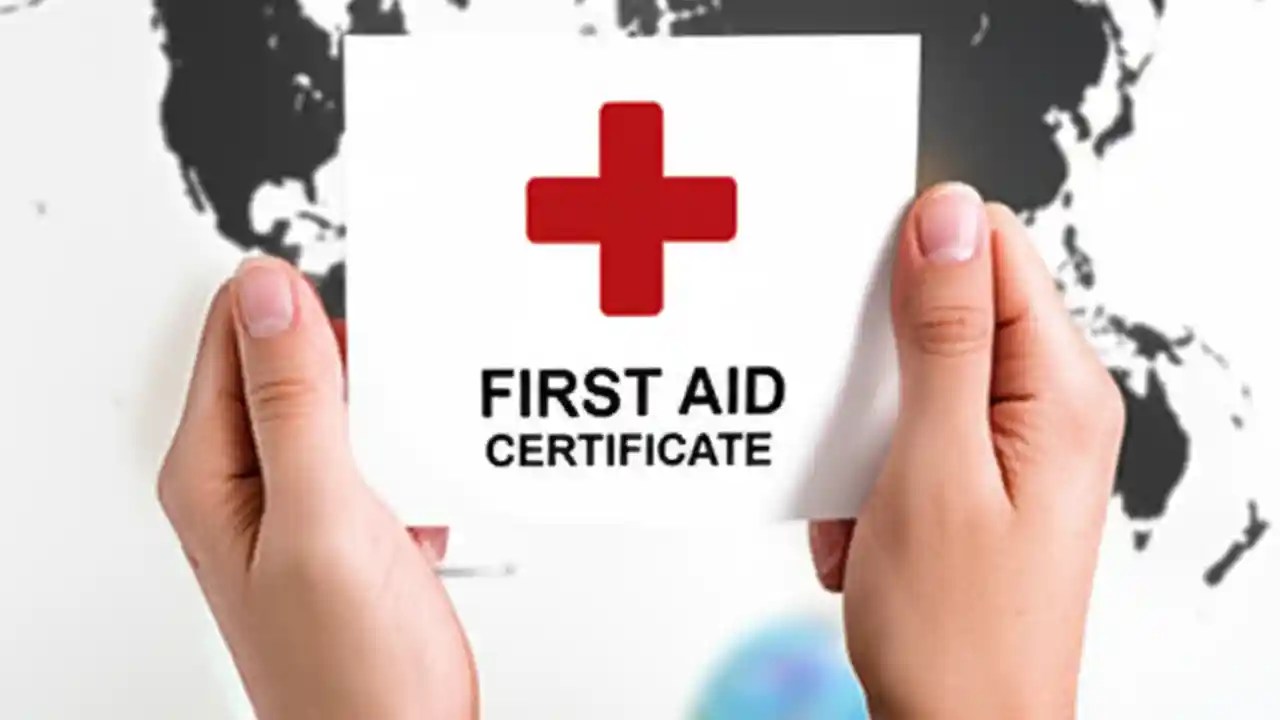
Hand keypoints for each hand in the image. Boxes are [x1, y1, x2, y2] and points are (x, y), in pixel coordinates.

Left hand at [158, 257, 476, 719]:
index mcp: (214, 470)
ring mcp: (303, 499)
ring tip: (420, 432)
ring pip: (344, 398)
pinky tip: (429, 475)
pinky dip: (410, 443)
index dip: (299, 302)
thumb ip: (294, 404)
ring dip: (388, 402)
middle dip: (354, 351)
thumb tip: (269, 294)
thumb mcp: (320, 521)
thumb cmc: (349, 672)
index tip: (359, 307)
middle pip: (292, 355)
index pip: (237, 329)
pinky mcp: (351, 518)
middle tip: (399, 383)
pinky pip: (376, 444)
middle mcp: (248, 478)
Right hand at [809, 184, 1123, 717]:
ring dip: (865, 433)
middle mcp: (1049, 407)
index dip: (912, 258)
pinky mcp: (979, 477)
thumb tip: (947, 216)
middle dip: (877, 367)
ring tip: (860, 501)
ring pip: (915, 378)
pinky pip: (910, 434)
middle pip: (949, 310)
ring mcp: (1015, 444)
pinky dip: (869, 471)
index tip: (854, 306)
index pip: (992, 250)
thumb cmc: (956, 630)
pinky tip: (864, 526)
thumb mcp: (933, 465)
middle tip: (855, 429)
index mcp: (1060, 390)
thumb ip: (941, 335)